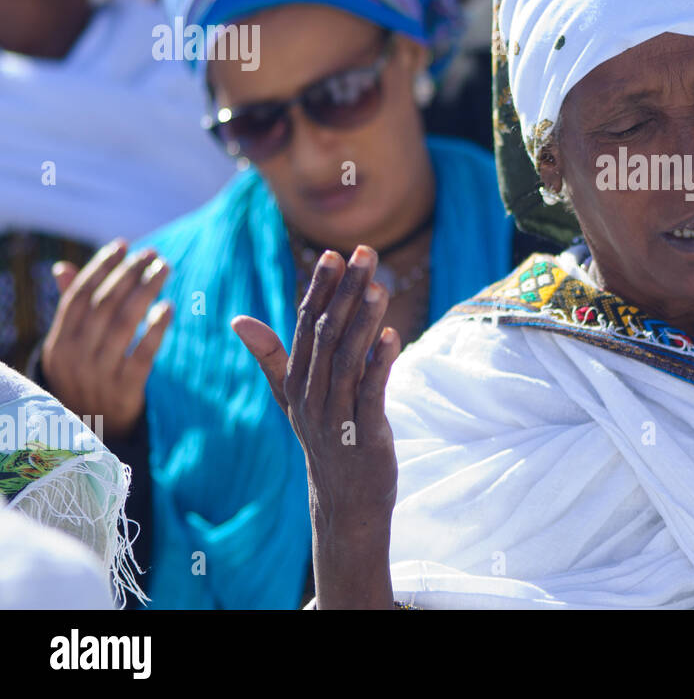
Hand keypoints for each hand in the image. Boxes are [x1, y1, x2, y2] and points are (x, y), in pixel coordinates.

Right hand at [40, 239, 172, 438]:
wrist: (93, 432)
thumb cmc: (84, 379)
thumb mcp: (69, 348)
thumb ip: (71, 310)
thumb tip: (63, 267)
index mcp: (57, 344)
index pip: (78, 297)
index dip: (100, 268)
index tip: (122, 245)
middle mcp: (74, 358)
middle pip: (104, 305)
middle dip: (129, 273)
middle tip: (153, 253)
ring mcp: (99, 375)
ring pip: (125, 324)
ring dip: (147, 291)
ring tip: (165, 269)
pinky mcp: (125, 390)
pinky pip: (144, 353)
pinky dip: (157, 328)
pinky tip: (170, 307)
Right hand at [233, 246, 399, 609]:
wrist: (344, 503)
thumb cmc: (324, 440)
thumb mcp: (293, 398)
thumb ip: (271, 356)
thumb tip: (238, 319)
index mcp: (296, 382)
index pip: (306, 326)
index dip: (321, 289)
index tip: (334, 253)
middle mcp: (312, 396)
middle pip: (328, 336)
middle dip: (346, 293)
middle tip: (365, 254)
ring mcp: (336, 417)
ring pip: (347, 361)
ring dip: (364, 322)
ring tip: (379, 287)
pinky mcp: (365, 436)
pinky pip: (371, 396)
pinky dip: (380, 365)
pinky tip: (392, 337)